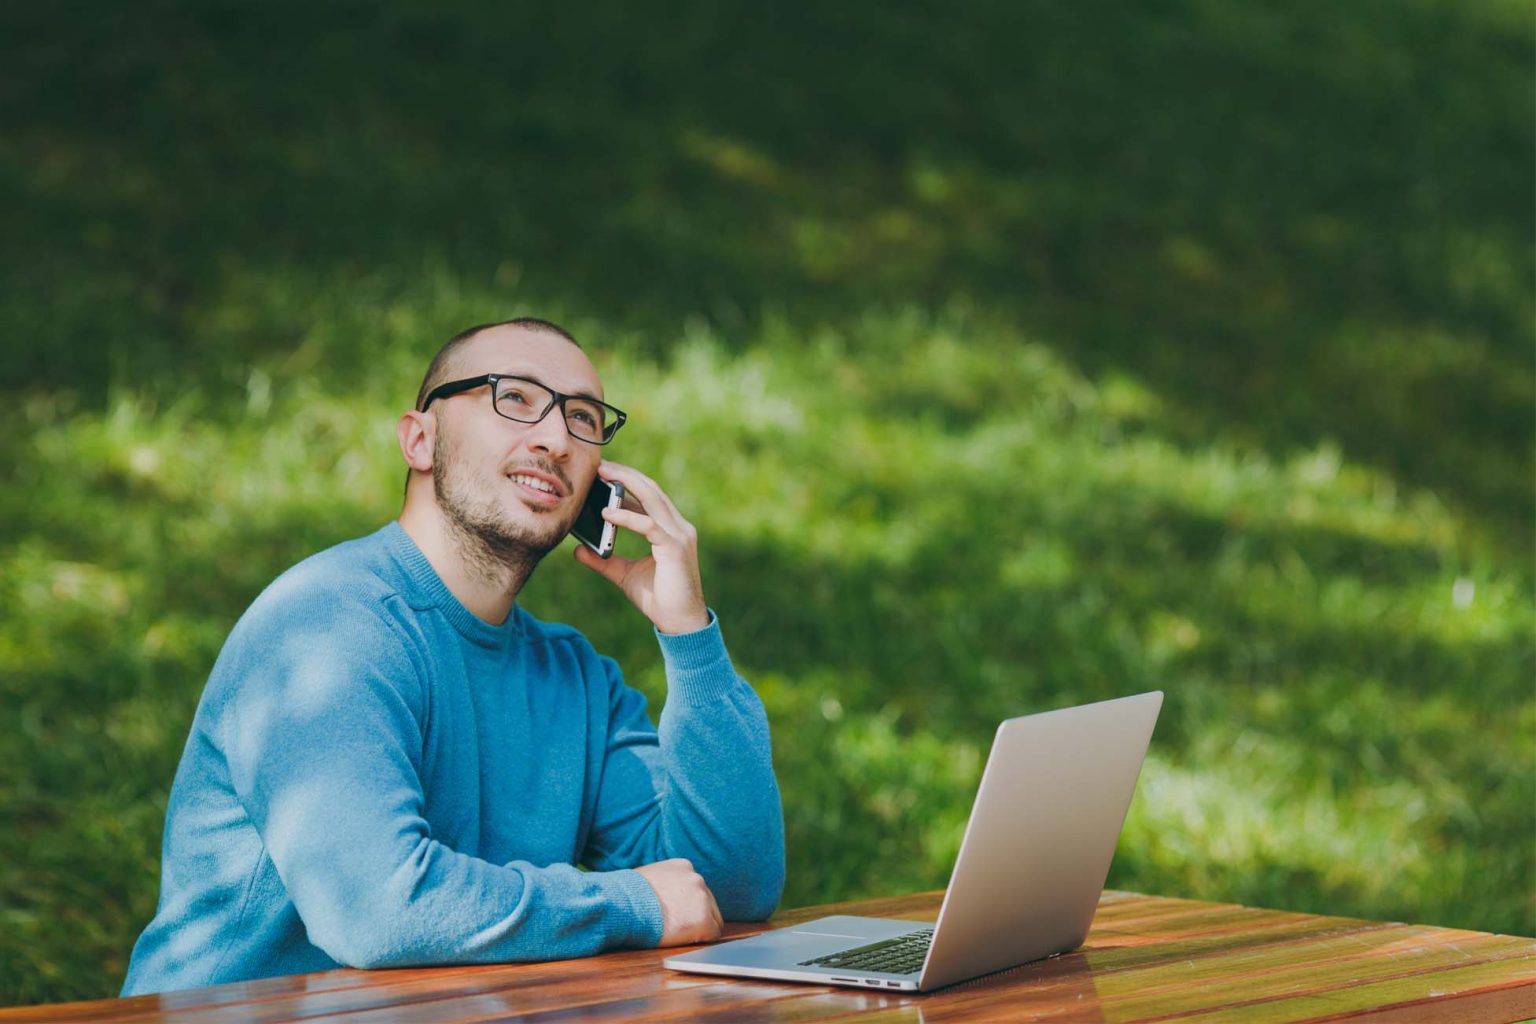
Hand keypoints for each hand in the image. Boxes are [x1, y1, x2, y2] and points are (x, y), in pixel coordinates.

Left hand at [573, 461, 709, 634]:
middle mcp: (678, 527)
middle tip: (600, 465)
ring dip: (626, 485)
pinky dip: (627, 517)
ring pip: (652, 499)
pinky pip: (648, 526)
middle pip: (651, 490)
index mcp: (670, 529)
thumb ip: (604, 560)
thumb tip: (577, 549)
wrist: (680, 623)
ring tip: (602, 476)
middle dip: (625, 475)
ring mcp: (679, 535)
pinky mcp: (675, 548)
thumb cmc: (658, 599)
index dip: (628, 482)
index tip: (604, 474)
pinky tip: (606, 514)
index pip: (649, 496)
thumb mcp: (624, 575)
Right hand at [635, 858, 722, 945]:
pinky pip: (712, 934)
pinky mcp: (703, 920)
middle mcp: (697, 879)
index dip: (687, 903)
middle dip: (696, 913)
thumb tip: (665, 893)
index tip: (677, 912)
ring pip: (712, 918)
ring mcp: (702, 898)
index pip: (695, 888)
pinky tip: (683, 938)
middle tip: (678, 924)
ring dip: (698, 925)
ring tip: (677, 931)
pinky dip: (701, 939)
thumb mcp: (649, 877)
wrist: (625, 906)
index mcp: (684, 866)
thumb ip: (666, 882)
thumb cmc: (629, 896)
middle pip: (708, 902)